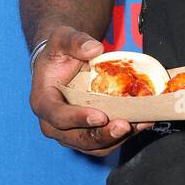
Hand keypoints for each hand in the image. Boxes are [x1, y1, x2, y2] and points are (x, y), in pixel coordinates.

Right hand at [29, 26, 154, 156]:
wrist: (64, 62)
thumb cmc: (60, 52)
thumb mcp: (63, 38)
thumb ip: (76, 41)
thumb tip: (94, 48)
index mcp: (43, 102)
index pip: (58, 116)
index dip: (78, 118)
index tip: (101, 116)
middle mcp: (54, 123)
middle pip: (77, 139)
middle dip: (103, 135)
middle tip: (125, 126)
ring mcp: (70, 133)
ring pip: (94, 146)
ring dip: (117, 139)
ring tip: (139, 125)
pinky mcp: (87, 135)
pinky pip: (105, 143)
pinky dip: (123, 137)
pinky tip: (141, 124)